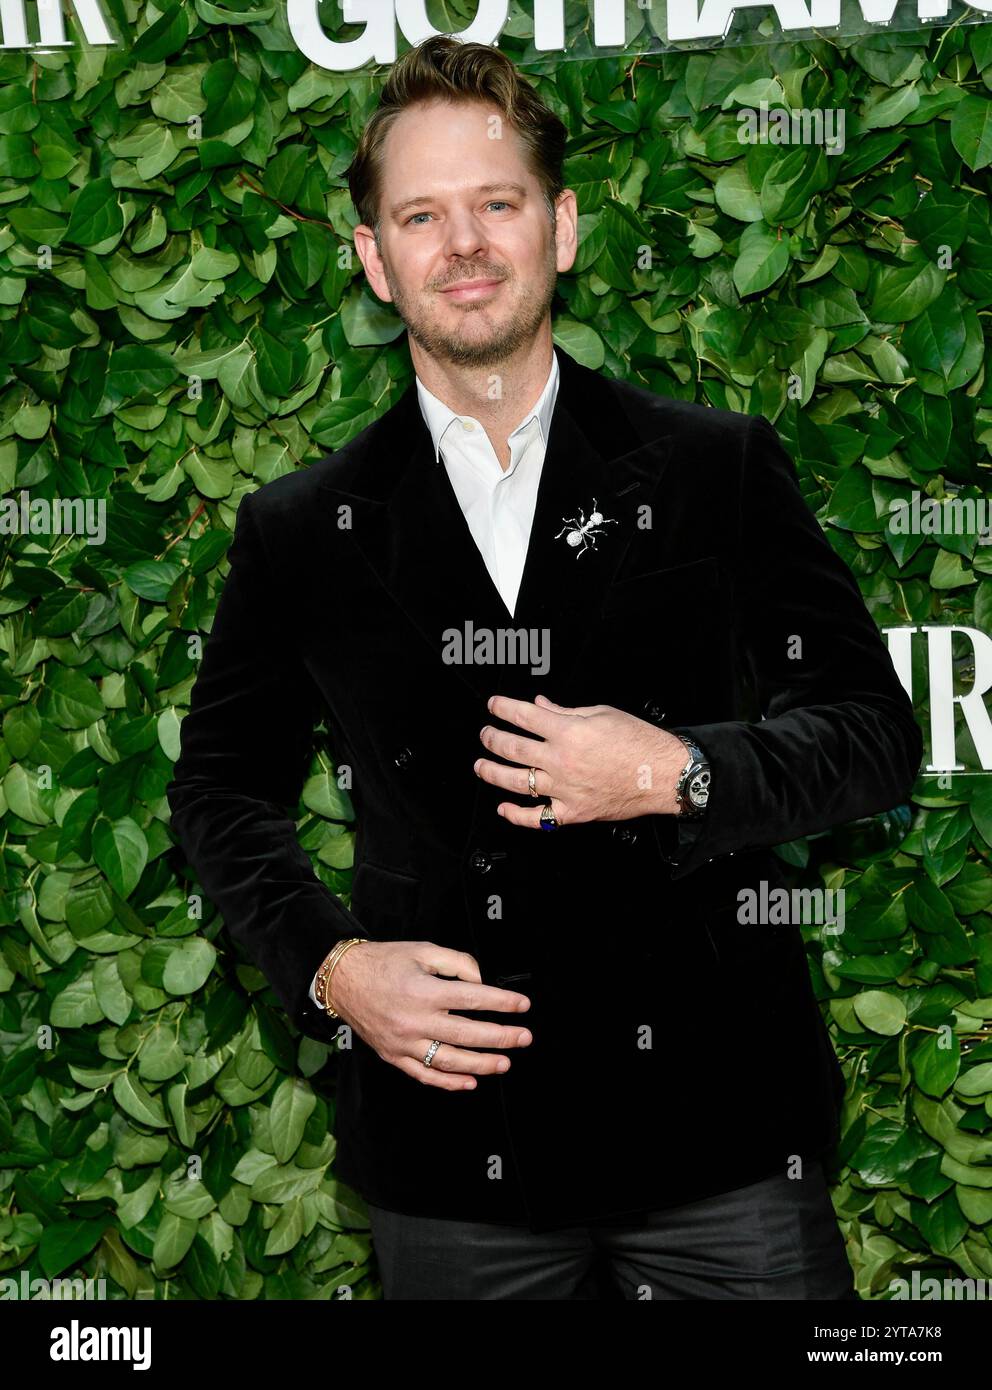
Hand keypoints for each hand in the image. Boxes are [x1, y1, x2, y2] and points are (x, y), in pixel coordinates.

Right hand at [326, 940, 531, 1091]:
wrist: (343, 980)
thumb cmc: (384, 962)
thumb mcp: (423, 950)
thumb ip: (457, 963)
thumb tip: (482, 981)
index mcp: (424, 991)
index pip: (473, 999)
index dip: (502, 1002)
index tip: (522, 1005)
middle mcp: (415, 1020)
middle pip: (466, 1034)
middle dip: (501, 1037)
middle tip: (524, 1038)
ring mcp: (403, 1042)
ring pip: (448, 1061)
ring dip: (480, 1064)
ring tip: (504, 1063)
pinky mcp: (393, 1056)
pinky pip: (424, 1074)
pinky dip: (448, 1082)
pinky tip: (469, 1082)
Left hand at [473, 692, 687, 828]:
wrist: (663, 773)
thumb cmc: (639, 742)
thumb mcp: (602, 714)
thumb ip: (566, 711)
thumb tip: (541, 704)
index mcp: (569, 732)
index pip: (523, 715)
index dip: (502, 708)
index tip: (493, 705)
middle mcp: (561, 760)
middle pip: (512, 748)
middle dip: (492, 738)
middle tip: (485, 734)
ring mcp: (564, 788)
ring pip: (516, 781)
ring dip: (492, 772)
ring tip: (481, 765)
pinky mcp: (573, 811)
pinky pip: (537, 817)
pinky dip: (516, 814)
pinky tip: (503, 807)